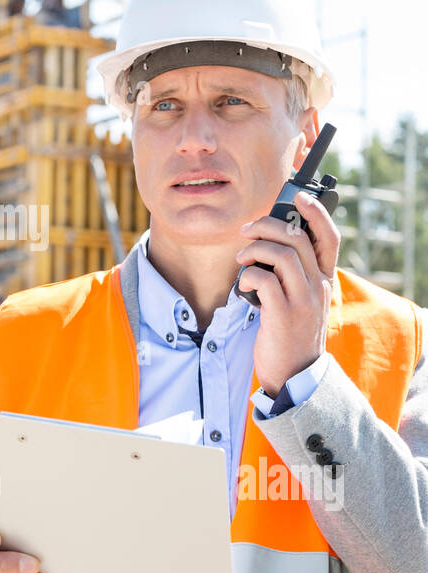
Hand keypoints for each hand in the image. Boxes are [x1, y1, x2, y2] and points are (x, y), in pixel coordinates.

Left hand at [235, 191, 340, 397]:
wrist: (295, 375)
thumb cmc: (290, 332)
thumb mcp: (299, 299)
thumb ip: (291, 273)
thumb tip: (268, 242)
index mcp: (324, 279)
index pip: (329, 237)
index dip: (316, 212)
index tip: (298, 197)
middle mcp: (319, 287)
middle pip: (298, 238)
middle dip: (267, 225)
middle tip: (246, 231)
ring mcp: (304, 300)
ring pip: (283, 254)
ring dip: (255, 249)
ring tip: (242, 258)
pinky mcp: (284, 315)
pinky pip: (265, 280)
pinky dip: (249, 275)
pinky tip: (245, 285)